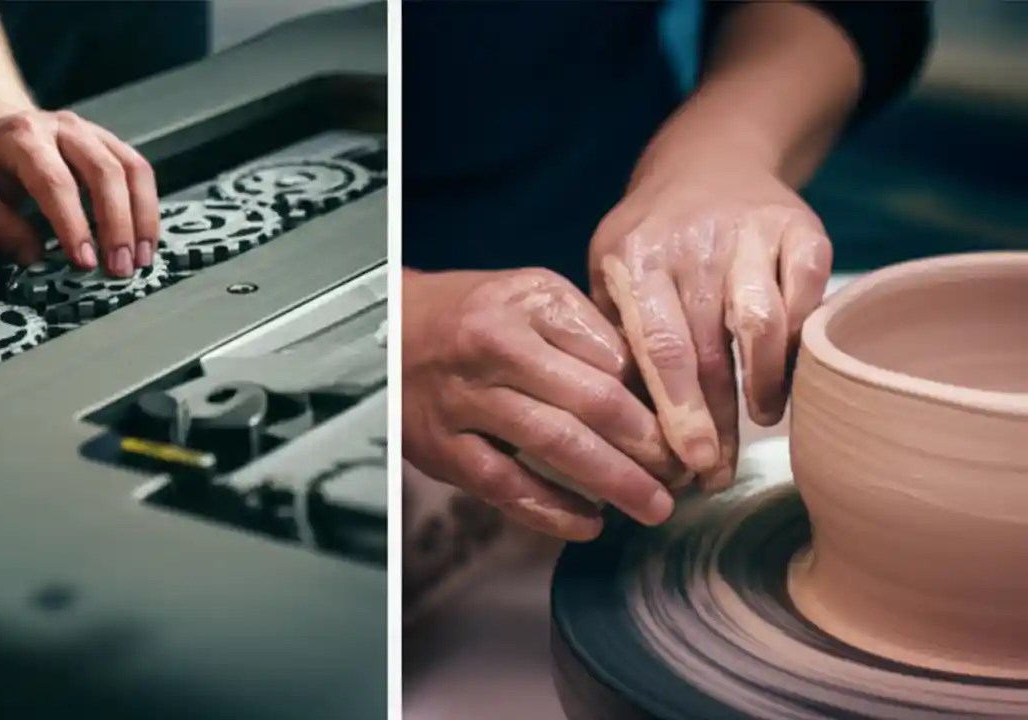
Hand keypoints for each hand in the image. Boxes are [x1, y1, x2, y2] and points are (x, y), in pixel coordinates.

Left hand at [0, 102, 159, 276]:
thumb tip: (35, 257)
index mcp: (22, 138)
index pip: (56, 182)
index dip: (74, 224)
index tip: (85, 262)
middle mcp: (63, 128)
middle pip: (105, 172)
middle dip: (118, 225)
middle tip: (119, 268)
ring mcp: (92, 131)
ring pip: (132, 170)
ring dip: (142, 218)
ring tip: (140, 258)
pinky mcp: (110, 142)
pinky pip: (140, 171)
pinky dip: (148, 207)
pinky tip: (145, 239)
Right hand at [402, 268, 687, 540]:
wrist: (389, 328)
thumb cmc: (473, 314)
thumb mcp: (531, 295)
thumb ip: (588, 335)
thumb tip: (655, 392)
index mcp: (530, 302)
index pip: (613, 356)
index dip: (659, 397)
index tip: (688, 427)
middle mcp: (495, 346)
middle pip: (593, 402)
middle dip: (649, 445)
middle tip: (684, 474)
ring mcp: (465, 399)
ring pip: (555, 445)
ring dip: (614, 482)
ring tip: (654, 506)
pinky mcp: (441, 447)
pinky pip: (506, 485)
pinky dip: (552, 510)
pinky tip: (588, 524)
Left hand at [588, 156, 831, 490]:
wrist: (708, 160)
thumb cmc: (650, 241)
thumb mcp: (611, 275)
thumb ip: (615, 339)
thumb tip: (622, 429)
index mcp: (636, 258)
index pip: (659, 347)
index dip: (677, 411)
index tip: (686, 465)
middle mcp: (692, 242)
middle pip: (709, 348)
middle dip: (715, 421)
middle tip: (716, 474)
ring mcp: (749, 233)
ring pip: (762, 325)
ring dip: (762, 386)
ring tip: (758, 425)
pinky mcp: (801, 229)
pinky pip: (808, 297)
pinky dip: (800, 344)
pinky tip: (790, 377)